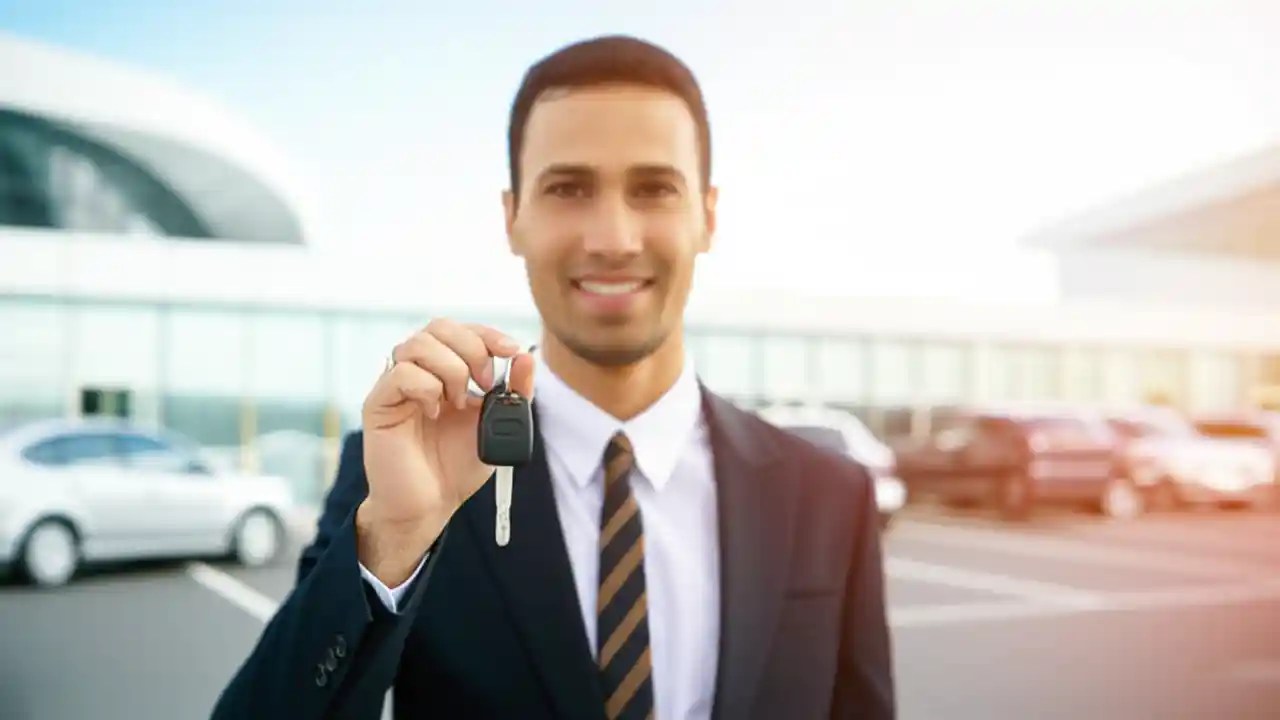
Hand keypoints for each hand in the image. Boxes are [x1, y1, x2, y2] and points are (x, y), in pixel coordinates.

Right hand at [356, 319, 535, 583]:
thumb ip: (514, 392)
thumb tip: (527, 356)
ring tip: (459, 402)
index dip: (486, 333)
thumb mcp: (496, 425)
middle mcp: (418, 372)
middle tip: (485, 383)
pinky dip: (426, 388)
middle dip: (471, 348)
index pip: (460, 330)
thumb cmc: (456, 467)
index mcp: (444, 371)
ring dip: (450, 369)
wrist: (429, 507)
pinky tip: (435, 413)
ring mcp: (396, 386)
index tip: (510, 351)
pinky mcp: (378, 404)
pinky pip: (400, 373)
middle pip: (438, 327)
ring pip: (417, 345)